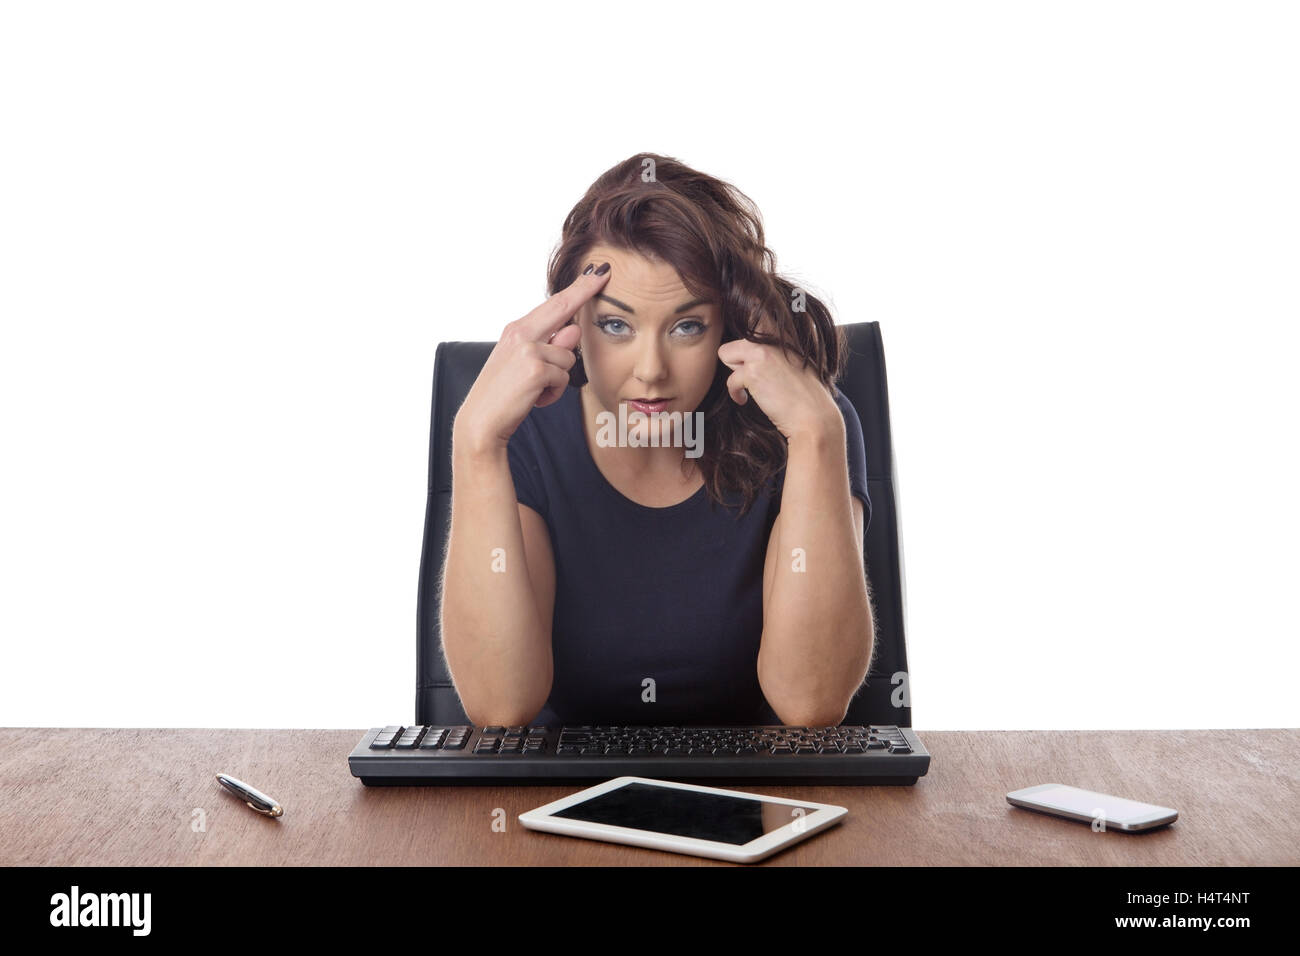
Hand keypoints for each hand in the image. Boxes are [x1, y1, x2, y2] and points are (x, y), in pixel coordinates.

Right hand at [453, 262, 610, 455]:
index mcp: (517, 329)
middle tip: (603, 274)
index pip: (553, 304)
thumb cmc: (504, 394)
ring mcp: (527, 349)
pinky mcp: (535, 369)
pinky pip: (563, 378)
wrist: (481, 420)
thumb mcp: (527, 365)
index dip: (577, 288)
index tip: (596, 273)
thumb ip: (550, 346)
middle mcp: (521, 333)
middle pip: (562, 307)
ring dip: (558, 378)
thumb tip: (574, 330)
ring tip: (535, 390)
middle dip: (585, 290)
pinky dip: (554, 394)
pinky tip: (535, 399)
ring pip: (568, 357)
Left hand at [716, 316, 840, 441]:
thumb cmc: (807, 396)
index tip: (751, 362)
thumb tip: (750, 351)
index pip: (754, 321)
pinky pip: (730, 380)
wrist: (813, 415)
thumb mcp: (796, 362)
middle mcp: (772, 338)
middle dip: (739, 363)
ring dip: (735, 374)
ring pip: (725, 353)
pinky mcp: (752, 372)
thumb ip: (776, 352)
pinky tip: (747, 400)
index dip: (748, 347)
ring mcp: (761, 353)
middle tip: (755, 379)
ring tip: (750, 389)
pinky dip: (735, 393)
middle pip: (735, 341)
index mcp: (783, 334)